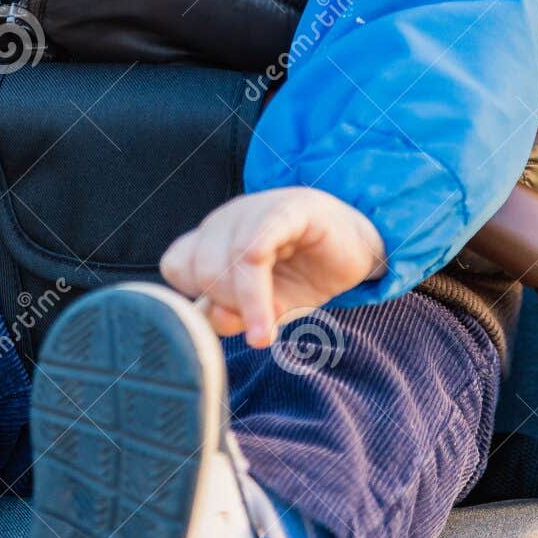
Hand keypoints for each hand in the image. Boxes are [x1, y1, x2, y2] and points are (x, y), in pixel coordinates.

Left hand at [159, 185, 385, 346]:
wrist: (359, 251)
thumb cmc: (306, 275)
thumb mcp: (266, 305)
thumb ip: (233, 314)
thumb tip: (211, 320)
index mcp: (215, 237)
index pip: (178, 265)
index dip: (194, 298)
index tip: (226, 321)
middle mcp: (228, 219)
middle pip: (199, 268)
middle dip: (225, 306)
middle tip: (256, 324)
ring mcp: (256, 209)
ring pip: (224, 262)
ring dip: (243, 306)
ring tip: (266, 328)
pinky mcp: (287, 209)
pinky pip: (254, 250)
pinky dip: (257, 295)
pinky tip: (271, 322)